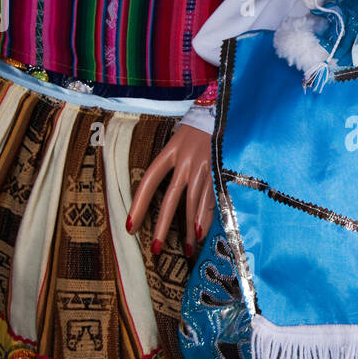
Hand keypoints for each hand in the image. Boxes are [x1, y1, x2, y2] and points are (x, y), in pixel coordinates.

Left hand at [127, 124, 213, 255]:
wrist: (227, 109)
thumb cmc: (201, 127)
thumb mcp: (181, 137)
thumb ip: (174, 161)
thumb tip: (170, 190)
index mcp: (171, 151)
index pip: (149, 180)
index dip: (139, 204)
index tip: (130, 226)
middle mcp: (186, 161)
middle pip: (171, 199)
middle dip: (162, 226)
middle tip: (155, 248)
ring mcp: (204, 167)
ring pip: (192, 204)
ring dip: (188, 230)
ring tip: (185, 249)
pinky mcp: (220, 171)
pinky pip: (211, 199)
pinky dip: (206, 217)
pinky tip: (201, 233)